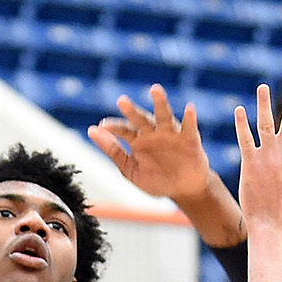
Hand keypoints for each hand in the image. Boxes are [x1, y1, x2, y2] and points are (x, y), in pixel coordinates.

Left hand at [89, 85, 215, 201]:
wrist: (184, 191)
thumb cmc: (157, 180)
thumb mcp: (130, 170)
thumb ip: (113, 151)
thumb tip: (92, 131)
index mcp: (138, 140)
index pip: (123, 130)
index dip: (113, 128)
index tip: (102, 126)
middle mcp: (153, 133)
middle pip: (141, 118)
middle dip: (132, 110)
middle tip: (121, 101)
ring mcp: (171, 134)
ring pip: (164, 115)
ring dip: (160, 103)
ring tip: (155, 90)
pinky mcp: (190, 140)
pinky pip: (189, 127)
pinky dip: (190, 117)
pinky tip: (189, 108)